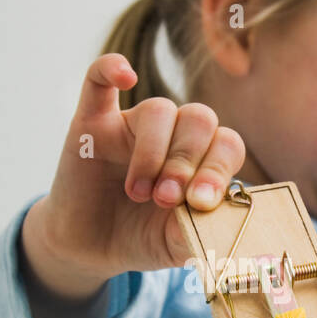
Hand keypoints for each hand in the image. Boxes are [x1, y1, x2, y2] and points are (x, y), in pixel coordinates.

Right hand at [23, 54, 245, 294]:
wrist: (90, 248)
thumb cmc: (141, 238)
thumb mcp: (176, 244)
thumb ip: (200, 231)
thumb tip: (215, 217)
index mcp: (202, 160)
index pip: (226, 144)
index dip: (218, 169)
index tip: (200, 202)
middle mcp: (172, 136)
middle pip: (198, 120)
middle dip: (186, 162)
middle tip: (166, 199)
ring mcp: (131, 126)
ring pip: (158, 110)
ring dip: (153, 152)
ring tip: (139, 192)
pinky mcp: (91, 124)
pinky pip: (99, 79)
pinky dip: (112, 68)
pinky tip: (126, 76)